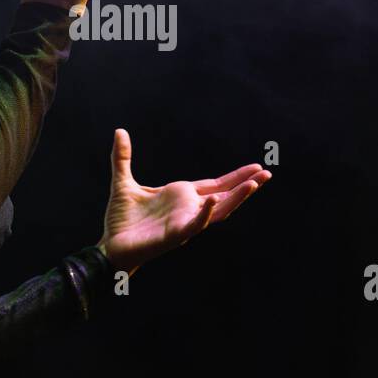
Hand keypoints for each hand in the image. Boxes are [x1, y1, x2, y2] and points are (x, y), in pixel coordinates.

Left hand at [98, 129, 270, 276]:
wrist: (110, 246)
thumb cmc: (120, 220)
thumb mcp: (123, 182)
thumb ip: (123, 157)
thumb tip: (120, 131)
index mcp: (181, 196)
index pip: (215, 184)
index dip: (235, 177)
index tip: (255, 167)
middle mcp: (188, 209)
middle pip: (224, 195)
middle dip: (245, 184)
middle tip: (267, 173)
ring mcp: (184, 223)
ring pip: (217, 211)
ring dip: (235, 198)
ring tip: (254, 184)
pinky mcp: (174, 236)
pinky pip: (194, 225)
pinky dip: (205, 214)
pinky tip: (214, 201)